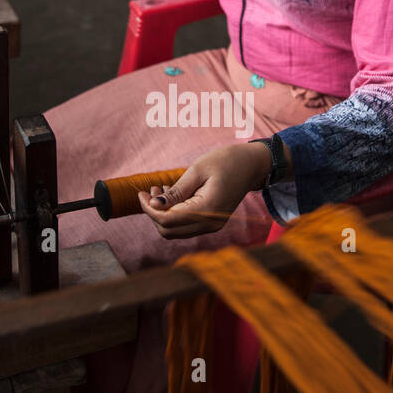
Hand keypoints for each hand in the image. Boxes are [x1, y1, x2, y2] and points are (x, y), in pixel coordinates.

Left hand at [137, 143, 272, 239]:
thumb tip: (154, 205)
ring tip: (160, 191)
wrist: (252, 165)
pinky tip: (172, 197)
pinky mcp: (212, 223)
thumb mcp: (197, 170)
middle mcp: (210, 223)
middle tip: (150, 190)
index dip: (149, 209)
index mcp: (207, 209)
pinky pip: (185, 227)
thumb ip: (176, 191)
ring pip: (175, 231)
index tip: (140, 193)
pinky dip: (173, 215)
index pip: (168, 220)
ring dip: (162, 214)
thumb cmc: (226, 161)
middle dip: (154, 213)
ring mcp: (212, 226)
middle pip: (168, 231)